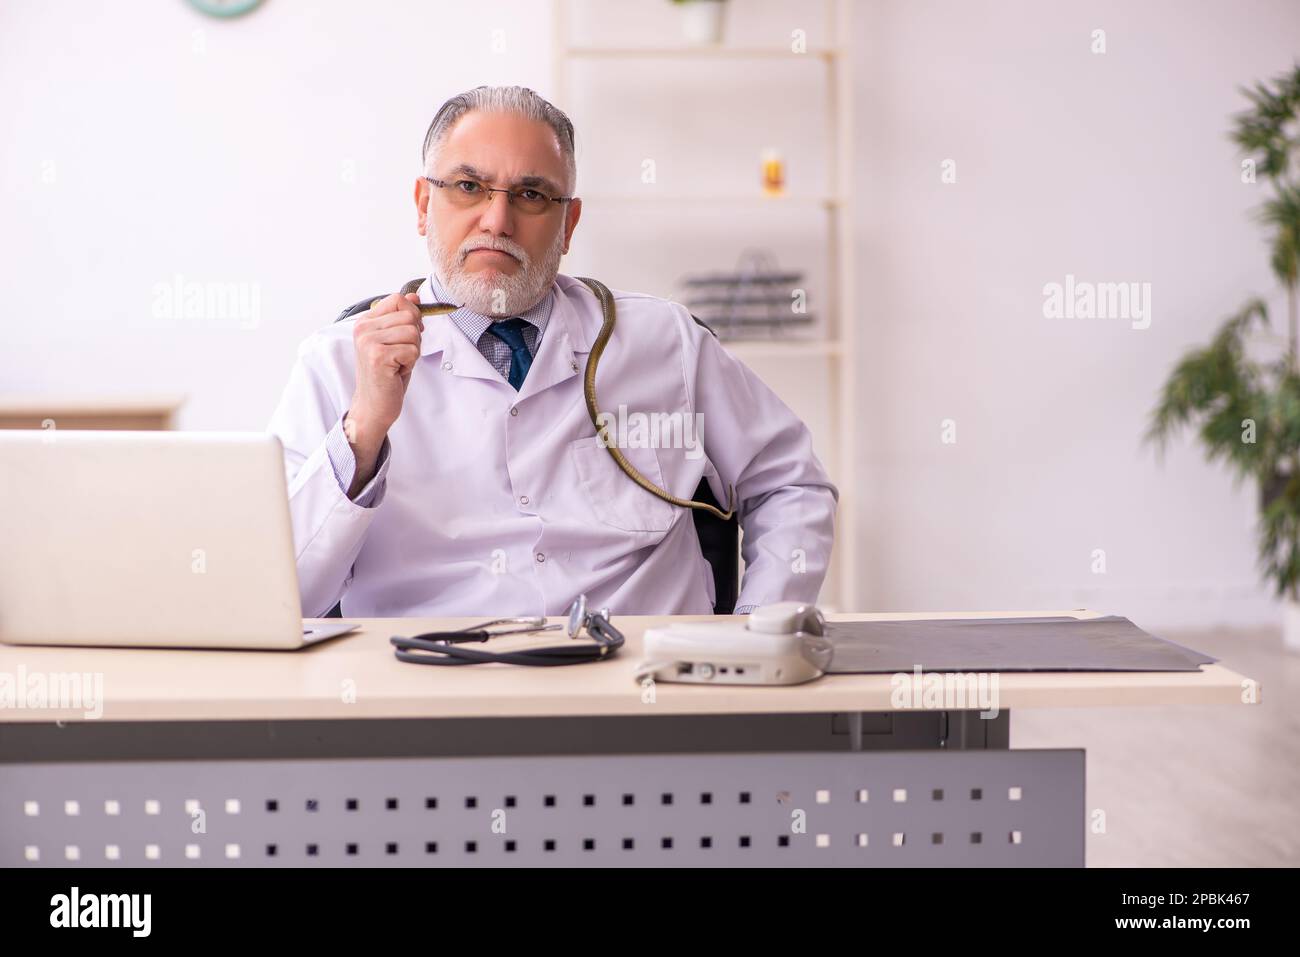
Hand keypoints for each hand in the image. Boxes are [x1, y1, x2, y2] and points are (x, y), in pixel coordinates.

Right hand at [345, 292, 423, 491]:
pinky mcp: (378, 356)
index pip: (399, 299)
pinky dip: (410, 363)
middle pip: (409, 316)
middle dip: (414, 337)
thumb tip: (415, 296)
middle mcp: (363, 328)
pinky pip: (412, 350)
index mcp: (365, 321)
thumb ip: (403, 318)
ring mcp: (368, 341)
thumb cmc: (387, 374)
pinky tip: (395, 372)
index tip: (405, 337)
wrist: (374, 405)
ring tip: (397, 364)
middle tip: (400, 355)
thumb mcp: (396, 341)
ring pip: (413, 332)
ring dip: (412, 351)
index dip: (412, 316)